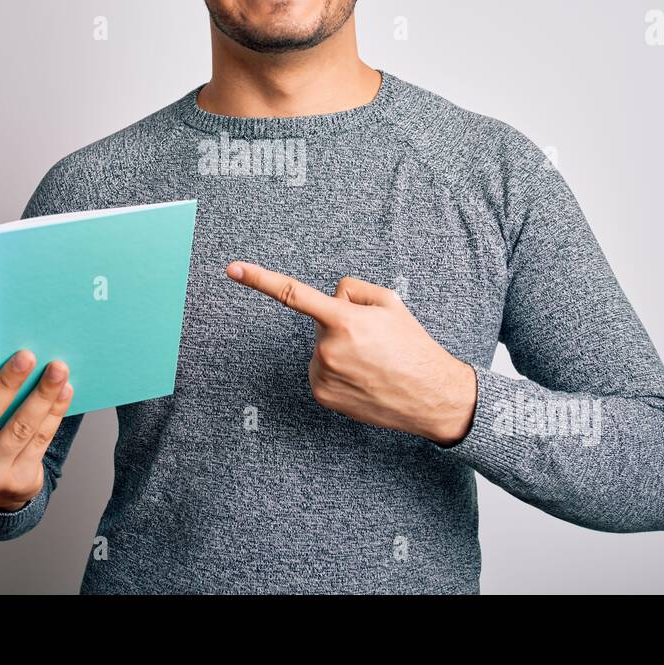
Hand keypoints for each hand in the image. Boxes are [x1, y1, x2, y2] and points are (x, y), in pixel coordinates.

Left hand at [225, 262, 477, 445]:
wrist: (430, 396)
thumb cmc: (412, 346)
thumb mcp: (389, 302)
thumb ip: (351, 289)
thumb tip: (329, 298)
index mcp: (343, 320)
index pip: (292, 293)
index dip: (259, 279)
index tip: (233, 269)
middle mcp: (327, 349)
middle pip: (322, 321)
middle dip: (342, 324)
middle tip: (375, 342)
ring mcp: (322, 375)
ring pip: (321, 347)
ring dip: (341, 349)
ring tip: (372, 362)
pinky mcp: (321, 395)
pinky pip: (320, 369)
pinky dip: (338, 370)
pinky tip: (363, 378)